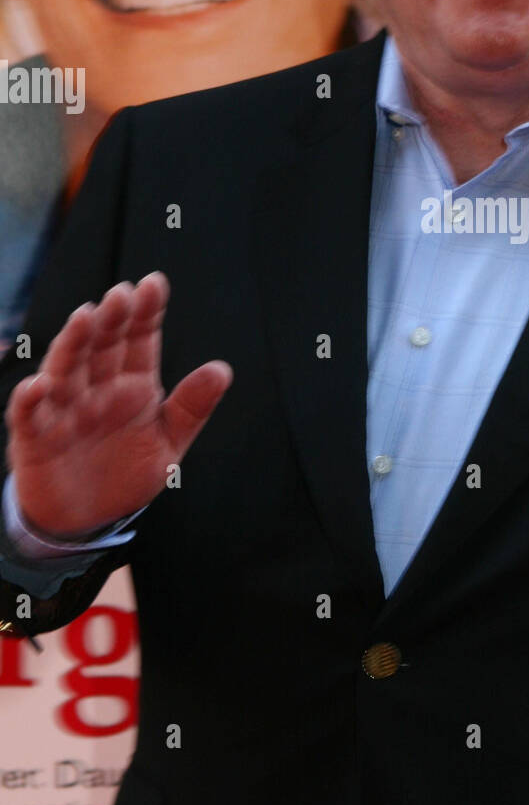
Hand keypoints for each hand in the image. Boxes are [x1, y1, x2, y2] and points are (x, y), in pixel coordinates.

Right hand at [4, 272, 231, 538]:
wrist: (85, 520)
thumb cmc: (126, 473)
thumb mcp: (168, 444)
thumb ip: (191, 408)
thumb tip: (223, 369)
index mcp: (132, 385)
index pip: (139, 341)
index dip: (146, 313)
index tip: (154, 284)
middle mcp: (96, 388)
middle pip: (102, 346)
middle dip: (111, 319)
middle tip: (122, 294)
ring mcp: (64, 409)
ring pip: (66, 368)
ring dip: (73, 343)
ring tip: (85, 317)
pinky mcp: (35, 436)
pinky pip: (29, 414)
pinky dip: (31, 398)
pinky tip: (40, 383)